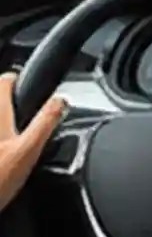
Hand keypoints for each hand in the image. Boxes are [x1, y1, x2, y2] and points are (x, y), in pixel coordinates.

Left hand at [0, 72, 65, 211]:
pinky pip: (0, 141)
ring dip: (4, 122)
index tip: (25, 85)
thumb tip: (61, 101)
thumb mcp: (29, 152)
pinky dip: (4, 141)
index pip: (5, 81)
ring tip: (12, 133)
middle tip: (20, 111)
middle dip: (8, 101)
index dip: (16, 80)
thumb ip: (46, 122)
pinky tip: (5, 156)